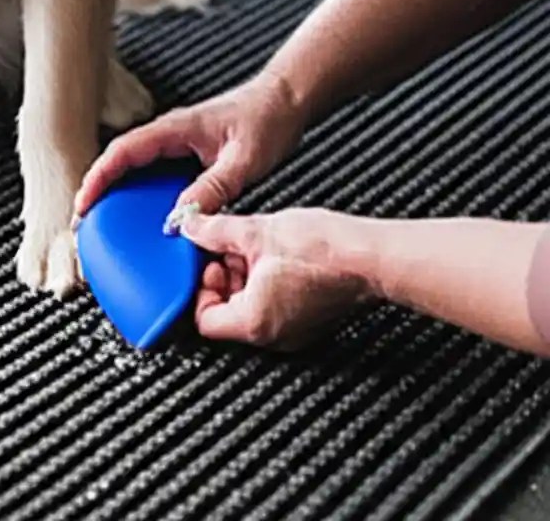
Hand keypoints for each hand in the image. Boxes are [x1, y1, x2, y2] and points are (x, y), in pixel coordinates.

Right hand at [75, 72, 308, 217]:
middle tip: (85, 226)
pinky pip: (154, 176)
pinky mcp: (185, 155)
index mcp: (172, 129)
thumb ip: (212, 189)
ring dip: (116, 195)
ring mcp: (175, 145)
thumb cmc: (268, 119)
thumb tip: (179, 220)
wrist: (286, 101)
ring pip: (134, 171)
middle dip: (97, 192)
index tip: (82, 206)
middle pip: (118, 163)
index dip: (97, 180)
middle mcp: (167, 135)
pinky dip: (141, 196)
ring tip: (105, 226)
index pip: (121, 153)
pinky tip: (146, 219)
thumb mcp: (243, 160)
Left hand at [179, 208, 378, 350]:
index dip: (200, 288)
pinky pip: (274, 308)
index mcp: (253, 322)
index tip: (210, 263)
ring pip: (250, 309)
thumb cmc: (325, 250)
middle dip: (224, 279)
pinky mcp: (310, 321)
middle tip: (234, 251)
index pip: (203, 320)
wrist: (374, 256)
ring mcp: (294, 331)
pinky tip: (279, 258)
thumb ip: (213, 231)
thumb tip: (190, 227)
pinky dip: (267, 285)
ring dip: (245, 279)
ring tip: (260, 250)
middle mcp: (273, 336)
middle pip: (226, 314)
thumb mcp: (255, 231)